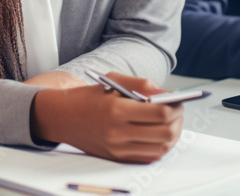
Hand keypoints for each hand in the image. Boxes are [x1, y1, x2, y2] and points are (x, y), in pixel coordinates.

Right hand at [30, 71, 182, 163]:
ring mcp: (118, 148)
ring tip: (171, 123)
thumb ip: (142, 85)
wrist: (62, 117)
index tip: (177, 101)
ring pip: (160, 148)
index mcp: (117, 110)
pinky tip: (159, 135)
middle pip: (164, 133)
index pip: (160, 114)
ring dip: (172, 136)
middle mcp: (118, 132)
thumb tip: (166, 94)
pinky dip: (160, 147)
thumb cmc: (88, 97)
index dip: (174, 107)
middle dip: (177, 122)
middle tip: (178, 112)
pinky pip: (148, 157)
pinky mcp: (117, 158)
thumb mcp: (113, 81)